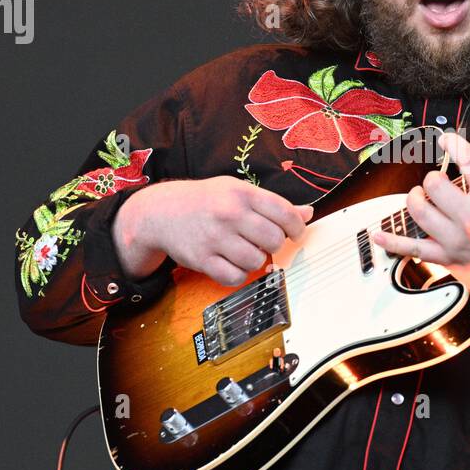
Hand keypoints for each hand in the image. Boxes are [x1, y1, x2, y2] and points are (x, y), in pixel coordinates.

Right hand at [114, 176, 312, 284]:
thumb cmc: (207, 200)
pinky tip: (232, 262)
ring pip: (256, 261)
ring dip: (255, 260)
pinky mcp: (202, 259)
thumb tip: (307, 213)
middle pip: (274, 239)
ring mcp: (215, 237)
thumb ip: (273, 204)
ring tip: (244, 251)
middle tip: (264, 242)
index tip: (294, 234)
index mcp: (242, 193)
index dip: (297, 228)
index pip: (285, 213)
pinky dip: (238, 274)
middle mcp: (229, 213)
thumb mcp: (238, 191)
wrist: (161, 211)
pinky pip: (235, 277)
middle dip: (274, 244)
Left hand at [368, 131, 469, 307]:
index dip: (454, 144)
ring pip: (419, 211)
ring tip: (420, 197)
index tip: (446, 140)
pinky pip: (413, 249)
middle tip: (438, 182)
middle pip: (434, 184)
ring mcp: (457, 241)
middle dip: (433, 178)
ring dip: (415, 199)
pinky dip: (392, 241)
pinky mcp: (448, 260)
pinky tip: (377, 233)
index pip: (468, 162)